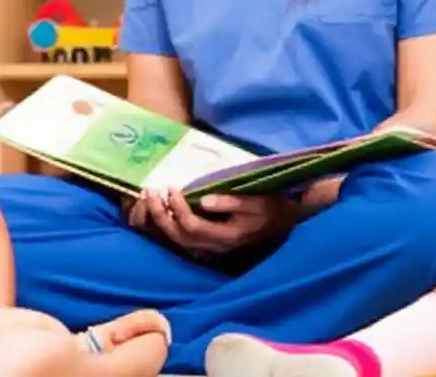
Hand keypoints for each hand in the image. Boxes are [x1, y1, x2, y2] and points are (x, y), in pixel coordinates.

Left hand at [127, 188, 296, 254]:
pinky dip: (170, 225)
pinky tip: (164, 209)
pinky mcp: (211, 242)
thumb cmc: (272, 207)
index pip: (193, 226)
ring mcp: (213, 247)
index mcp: (227, 236)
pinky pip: (184, 239)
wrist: (286, 221)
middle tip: (150, 193)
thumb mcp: (256, 201)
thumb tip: (204, 199)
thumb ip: (231, 202)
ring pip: (179, 241)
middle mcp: (217, 246)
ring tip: (151, 199)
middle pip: (179, 237)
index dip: (178, 209)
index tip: (170, 188)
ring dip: (161, 221)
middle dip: (161, 216)